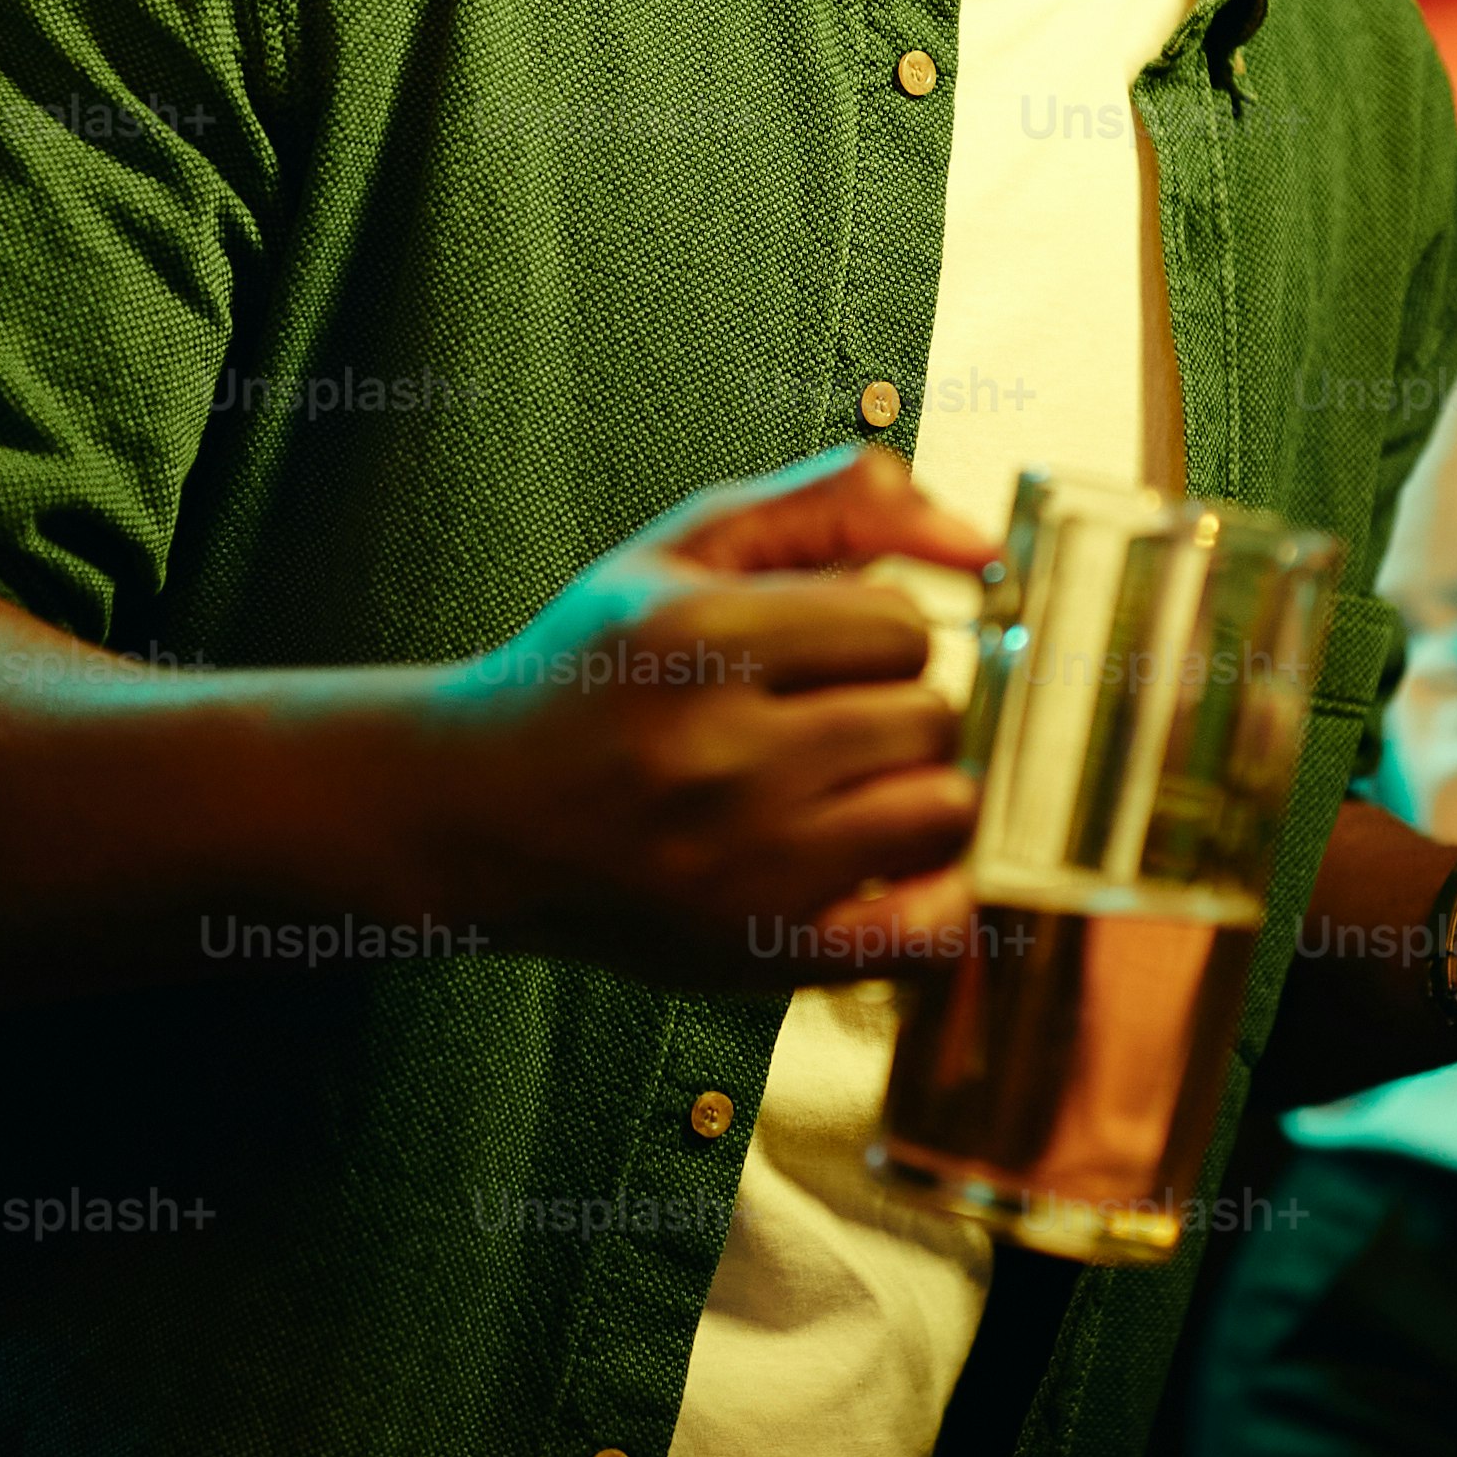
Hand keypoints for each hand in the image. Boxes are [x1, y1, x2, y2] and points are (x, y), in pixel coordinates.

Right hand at [425, 446, 996, 989]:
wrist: (478, 811)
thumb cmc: (593, 674)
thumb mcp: (685, 549)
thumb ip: (832, 505)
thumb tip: (977, 542)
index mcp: (698, 639)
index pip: (901, 625)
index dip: (881, 633)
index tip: (831, 653)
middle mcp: (719, 754)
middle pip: (931, 715)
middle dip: (898, 709)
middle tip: (833, 722)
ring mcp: (743, 865)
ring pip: (943, 810)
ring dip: (918, 795)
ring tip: (851, 788)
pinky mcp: (760, 952)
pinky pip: (928, 931)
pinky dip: (938, 900)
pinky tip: (887, 866)